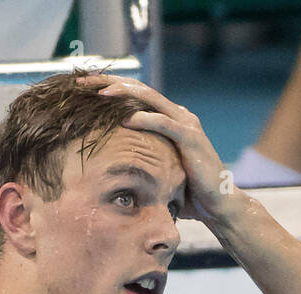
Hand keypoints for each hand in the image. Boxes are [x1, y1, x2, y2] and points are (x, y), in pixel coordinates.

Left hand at [75, 74, 240, 225]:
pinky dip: (144, 118)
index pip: (136, 96)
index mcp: (169, 119)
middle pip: (139, 89)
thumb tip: (110, 171)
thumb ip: (141, 161)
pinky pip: (164, 122)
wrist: (217, 205)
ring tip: (99, 93)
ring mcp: (186, 124)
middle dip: (110, 82)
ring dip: (123, 93)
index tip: (83, 88)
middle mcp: (178, 115)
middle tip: (83, 81)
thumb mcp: (159, 171)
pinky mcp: (191, 138)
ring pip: (150, 98)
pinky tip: (124, 118)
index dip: (110, 87)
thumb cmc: (187, 193)